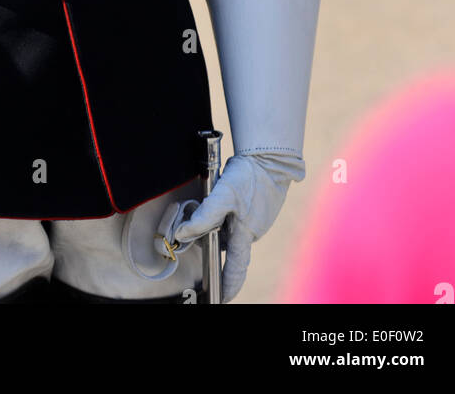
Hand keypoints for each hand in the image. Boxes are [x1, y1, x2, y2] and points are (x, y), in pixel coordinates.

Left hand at [154, 152, 303, 301]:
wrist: (271, 156)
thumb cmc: (251, 177)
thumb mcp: (224, 195)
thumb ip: (204, 216)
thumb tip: (184, 233)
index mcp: (246, 235)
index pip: (235, 269)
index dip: (228, 285)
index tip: (221, 298)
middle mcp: (252, 231)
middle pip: (228, 247)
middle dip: (211, 243)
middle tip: (194, 233)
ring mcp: (255, 219)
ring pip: (231, 230)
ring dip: (218, 226)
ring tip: (204, 211)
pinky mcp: (255, 207)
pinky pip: (236, 217)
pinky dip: (225, 214)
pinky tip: (218, 199)